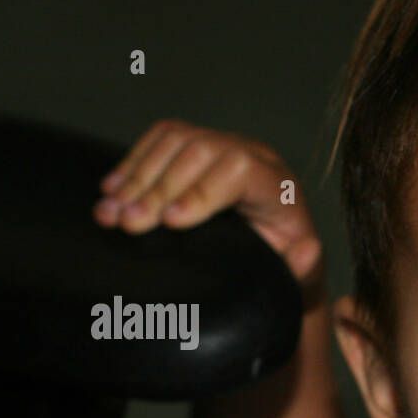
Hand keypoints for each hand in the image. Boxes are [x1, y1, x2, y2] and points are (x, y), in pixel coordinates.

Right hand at [92, 119, 323, 305]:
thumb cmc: (286, 266)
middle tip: (128, 223)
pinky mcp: (198, 145)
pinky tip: (111, 193)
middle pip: (200, 151)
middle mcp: (254, 157)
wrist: (281, 250)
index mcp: (280, 187)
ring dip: (136, 176)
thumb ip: (304, 268)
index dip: (201, 191)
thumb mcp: (302, 277)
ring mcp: (225, 145)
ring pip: (176, 141)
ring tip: (110, 213)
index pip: (239, 170)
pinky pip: (161, 140)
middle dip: (159, 188)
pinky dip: (132, 164)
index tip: (170, 222)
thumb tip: (307, 251)